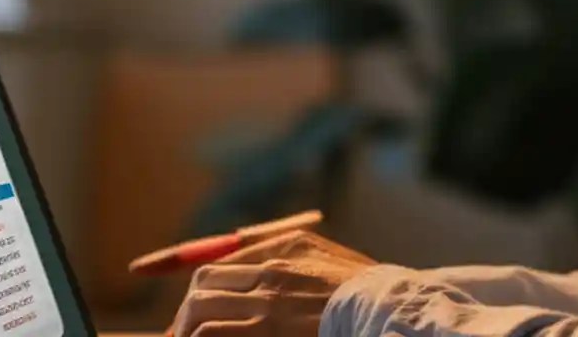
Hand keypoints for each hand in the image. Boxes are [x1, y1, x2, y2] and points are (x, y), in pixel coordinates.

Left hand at [170, 230, 376, 336]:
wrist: (391, 313)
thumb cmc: (368, 295)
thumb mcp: (328, 264)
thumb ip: (289, 260)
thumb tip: (246, 273)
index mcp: (286, 248)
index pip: (219, 266)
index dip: (195, 293)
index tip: (187, 315)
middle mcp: (271, 271)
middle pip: (202, 287)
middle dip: (186, 315)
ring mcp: (269, 304)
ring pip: (201, 314)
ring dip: (187, 333)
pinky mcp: (267, 330)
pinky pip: (215, 334)